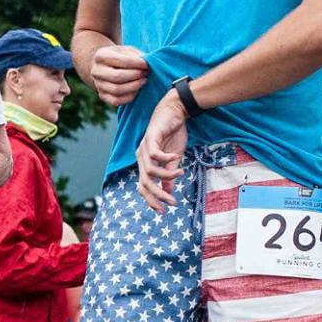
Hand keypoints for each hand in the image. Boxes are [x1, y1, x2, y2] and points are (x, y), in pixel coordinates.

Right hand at [89, 45, 149, 106]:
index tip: (147, 64)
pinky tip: (137, 90)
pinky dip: (129, 97)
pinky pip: (116, 101)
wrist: (107, 66)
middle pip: (117, 76)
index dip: (137, 64)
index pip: (121, 61)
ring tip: (144, 80)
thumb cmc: (121, 57)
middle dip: (135, 75)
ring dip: (134, 86)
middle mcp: (96, 71)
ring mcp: (98, 84)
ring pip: (117, 90)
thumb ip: (137, 56)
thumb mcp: (127, 51)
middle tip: (146, 73)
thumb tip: (150, 63)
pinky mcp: (102, 95)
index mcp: (101, 55)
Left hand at [134, 91, 187, 211]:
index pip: (143, 187)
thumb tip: (168, 191)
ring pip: (149, 170)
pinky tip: (177, 157)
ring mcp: (144, 147)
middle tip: (171, 202)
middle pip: (145, 182)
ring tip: (180, 173)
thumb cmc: (173, 134)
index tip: (163, 210)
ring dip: (166, 175)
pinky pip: (154, 154)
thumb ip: (169, 175)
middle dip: (158, 195)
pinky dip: (166, 159)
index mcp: (145, 163)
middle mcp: (141, 157)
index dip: (151, 200)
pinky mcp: (150, 137)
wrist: (174, 111)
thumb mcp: (173, 159)